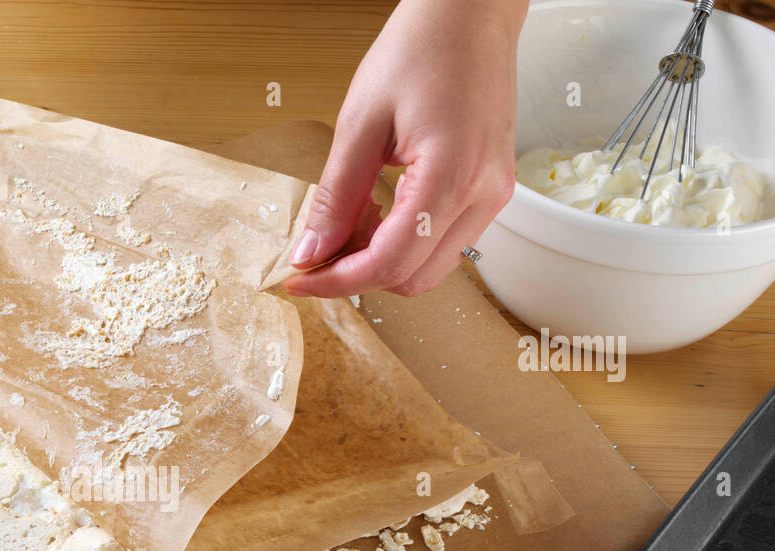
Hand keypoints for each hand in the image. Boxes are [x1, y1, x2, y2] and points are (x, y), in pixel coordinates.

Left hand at [283, 0, 526, 298]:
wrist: (470, 12)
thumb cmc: (422, 47)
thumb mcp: (360, 122)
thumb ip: (337, 197)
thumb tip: (311, 252)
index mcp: (452, 176)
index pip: (388, 263)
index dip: (337, 281)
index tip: (300, 279)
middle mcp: (483, 195)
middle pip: (412, 278)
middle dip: (358, 275)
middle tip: (318, 252)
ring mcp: (493, 196)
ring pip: (430, 269)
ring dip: (382, 261)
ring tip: (349, 224)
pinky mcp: (490, 191)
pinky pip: (444, 242)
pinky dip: (405, 243)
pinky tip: (379, 212)